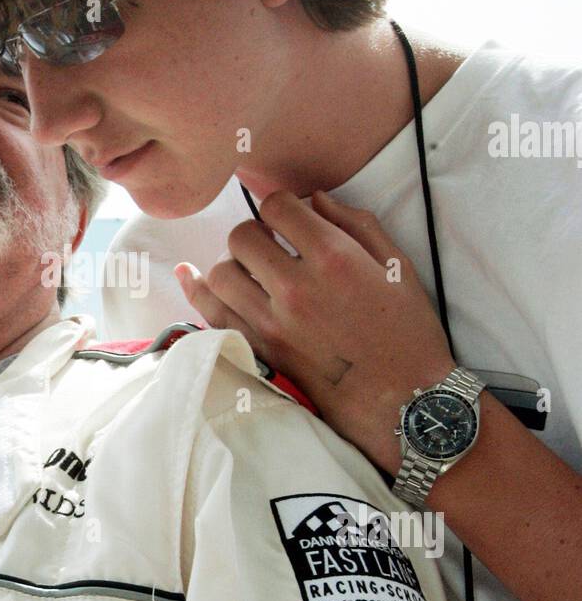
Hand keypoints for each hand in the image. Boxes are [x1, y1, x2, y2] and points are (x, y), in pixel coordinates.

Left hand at [174, 186, 454, 472]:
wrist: (405, 401)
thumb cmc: (408, 331)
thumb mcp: (396, 266)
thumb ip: (355, 224)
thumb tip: (313, 198)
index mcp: (334, 258)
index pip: (277, 206)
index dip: (279, 205)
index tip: (286, 216)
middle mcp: (296, 287)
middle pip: (242, 236)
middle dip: (255, 232)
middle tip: (270, 244)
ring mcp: (273, 323)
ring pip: (221, 272)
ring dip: (233, 263)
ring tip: (252, 270)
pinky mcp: (261, 352)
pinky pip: (212, 314)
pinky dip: (199, 291)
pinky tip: (193, 276)